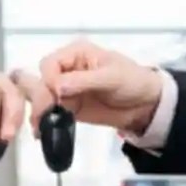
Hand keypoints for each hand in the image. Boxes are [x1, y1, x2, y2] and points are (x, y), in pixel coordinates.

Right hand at [13, 39, 162, 135]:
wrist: (146, 105)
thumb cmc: (133, 81)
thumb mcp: (112, 77)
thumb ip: (84, 81)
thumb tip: (58, 86)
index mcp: (76, 53)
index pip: (50, 63)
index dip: (49, 79)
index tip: (57, 95)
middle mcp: (68, 69)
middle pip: (42, 81)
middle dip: (41, 98)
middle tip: (44, 116)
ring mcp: (67, 89)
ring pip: (43, 98)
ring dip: (39, 111)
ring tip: (40, 127)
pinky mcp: (69, 108)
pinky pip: (51, 113)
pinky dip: (45, 121)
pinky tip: (42, 131)